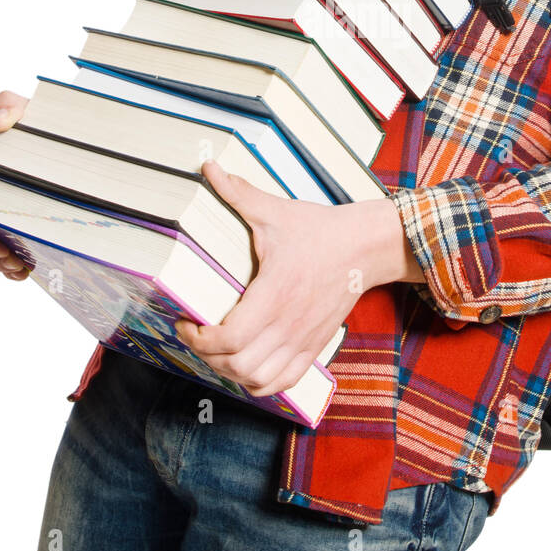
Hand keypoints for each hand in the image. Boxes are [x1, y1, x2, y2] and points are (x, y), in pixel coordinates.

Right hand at [0, 89, 32, 279]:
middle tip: (5, 253)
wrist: (78, 142)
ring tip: (18, 264)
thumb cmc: (43, 126)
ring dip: (3, 264)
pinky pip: (21, 259)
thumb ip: (9, 106)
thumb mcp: (28, 111)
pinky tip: (27, 271)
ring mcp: (16, 224)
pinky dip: (19, 269)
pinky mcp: (37, 234)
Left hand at [175, 157, 420, 398]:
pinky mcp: (313, 347)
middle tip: (194, 334)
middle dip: (207, 356)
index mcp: (275, 293)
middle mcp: (288, 324)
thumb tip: (208, 167)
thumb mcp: (276, 211)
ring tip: (217, 351)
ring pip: (258, 379)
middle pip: (238, 365)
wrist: (365, 247)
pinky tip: (245, 366)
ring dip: (230, 372)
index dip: (200, 339)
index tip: (185, 322)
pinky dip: (259, 384)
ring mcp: (303, 339)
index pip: (230, 338)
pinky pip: (283, 382)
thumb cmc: (319, 229)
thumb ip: (239, 193)